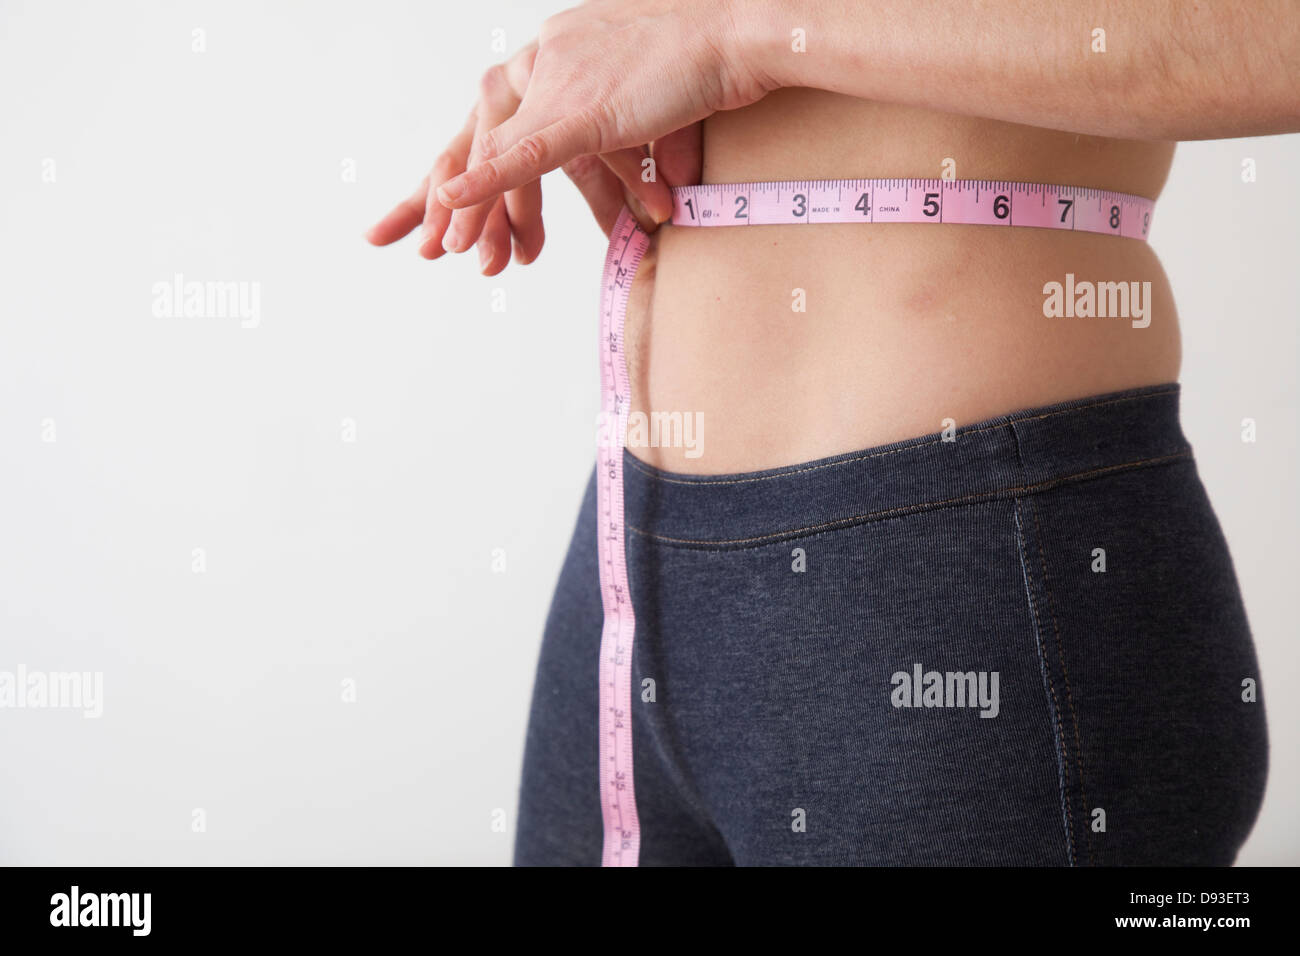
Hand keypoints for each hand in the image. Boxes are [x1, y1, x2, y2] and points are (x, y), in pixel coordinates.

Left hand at [365, 0, 768, 271]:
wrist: (742, 42)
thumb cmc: (704, 76)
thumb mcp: (645, 122)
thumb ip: (623, 159)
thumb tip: (635, 206)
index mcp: (550, 65)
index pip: (489, 125)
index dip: (457, 176)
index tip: (431, 223)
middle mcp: (542, 66)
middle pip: (475, 136)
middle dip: (442, 200)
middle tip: (421, 247)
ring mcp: (559, 83)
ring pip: (497, 151)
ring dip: (476, 210)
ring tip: (454, 251)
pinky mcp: (583, 108)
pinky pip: (526, 151)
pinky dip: (488, 181)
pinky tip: (453, 207)